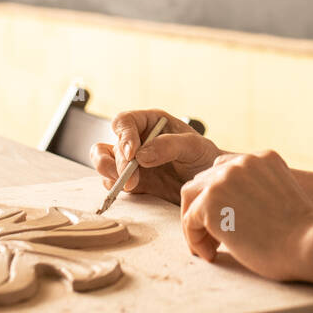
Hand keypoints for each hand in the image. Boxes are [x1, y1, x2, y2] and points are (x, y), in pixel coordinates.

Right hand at [90, 109, 222, 204]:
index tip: (132, 154)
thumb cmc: (205, 158)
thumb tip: (141, 155)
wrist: (209, 185)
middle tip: (131, 179)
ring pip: (103, 162)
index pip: (125, 122)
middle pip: (110, 144)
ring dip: (109, 173)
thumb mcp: (195, 146)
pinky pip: (112, 181)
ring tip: (127, 185)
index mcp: (150, 122)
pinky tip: (131, 191)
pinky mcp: (133, 181)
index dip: (124, 136)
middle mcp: (136, 140)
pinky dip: (115, 187)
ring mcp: (132, 161)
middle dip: (117, 162)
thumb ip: (169, 145)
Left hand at [179, 149, 312, 280]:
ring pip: (191, 196)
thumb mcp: (280, 197)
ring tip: (208, 247)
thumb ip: (257, 191)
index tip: (232, 226)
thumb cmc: (301, 234)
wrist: (308, 244)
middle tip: (216, 240)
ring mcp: (225, 178)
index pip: (227, 171)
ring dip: (195, 223)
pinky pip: (189, 220)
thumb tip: (229, 209)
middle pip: (205, 180)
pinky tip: (212, 255)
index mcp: (263, 158)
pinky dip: (195, 240)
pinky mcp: (211, 201)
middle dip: (205, 210)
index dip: (223, 199)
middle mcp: (243, 161)